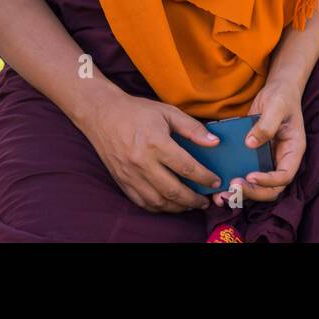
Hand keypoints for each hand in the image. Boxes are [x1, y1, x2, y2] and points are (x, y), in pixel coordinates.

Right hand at [77, 88, 222, 212]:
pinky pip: (141, 202)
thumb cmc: (137, 111)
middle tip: (206, 200)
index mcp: (156, 143)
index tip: (215, 181)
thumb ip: (193, 128)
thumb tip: (215, 142)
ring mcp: (130, 174)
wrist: (102, 114)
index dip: (204, 177)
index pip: (186, 167)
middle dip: (193, 199)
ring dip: (177, 207)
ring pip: (158, 201)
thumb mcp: (168, 112)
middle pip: (173, 190)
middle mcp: (142, 162)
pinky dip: (158, 207)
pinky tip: (169, 204)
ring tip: (191, 204)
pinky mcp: (121, 181)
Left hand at [211, 77, 304, 206]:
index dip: (268, 181)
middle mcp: (281, 159)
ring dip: (241, 193)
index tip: (250, 176)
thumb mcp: (276, 106)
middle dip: (253, 192)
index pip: (285, 176)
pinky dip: (234, 182)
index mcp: (293, 151)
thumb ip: (266, 124)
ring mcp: (267, 159)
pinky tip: (218, 185)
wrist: (277, 90)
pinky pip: (246, 174)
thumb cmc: (281, 97)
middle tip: (233, 188)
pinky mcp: (254, 157)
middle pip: (271, 188)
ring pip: (258, 186)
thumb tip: (250, 144)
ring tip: (222, 195)